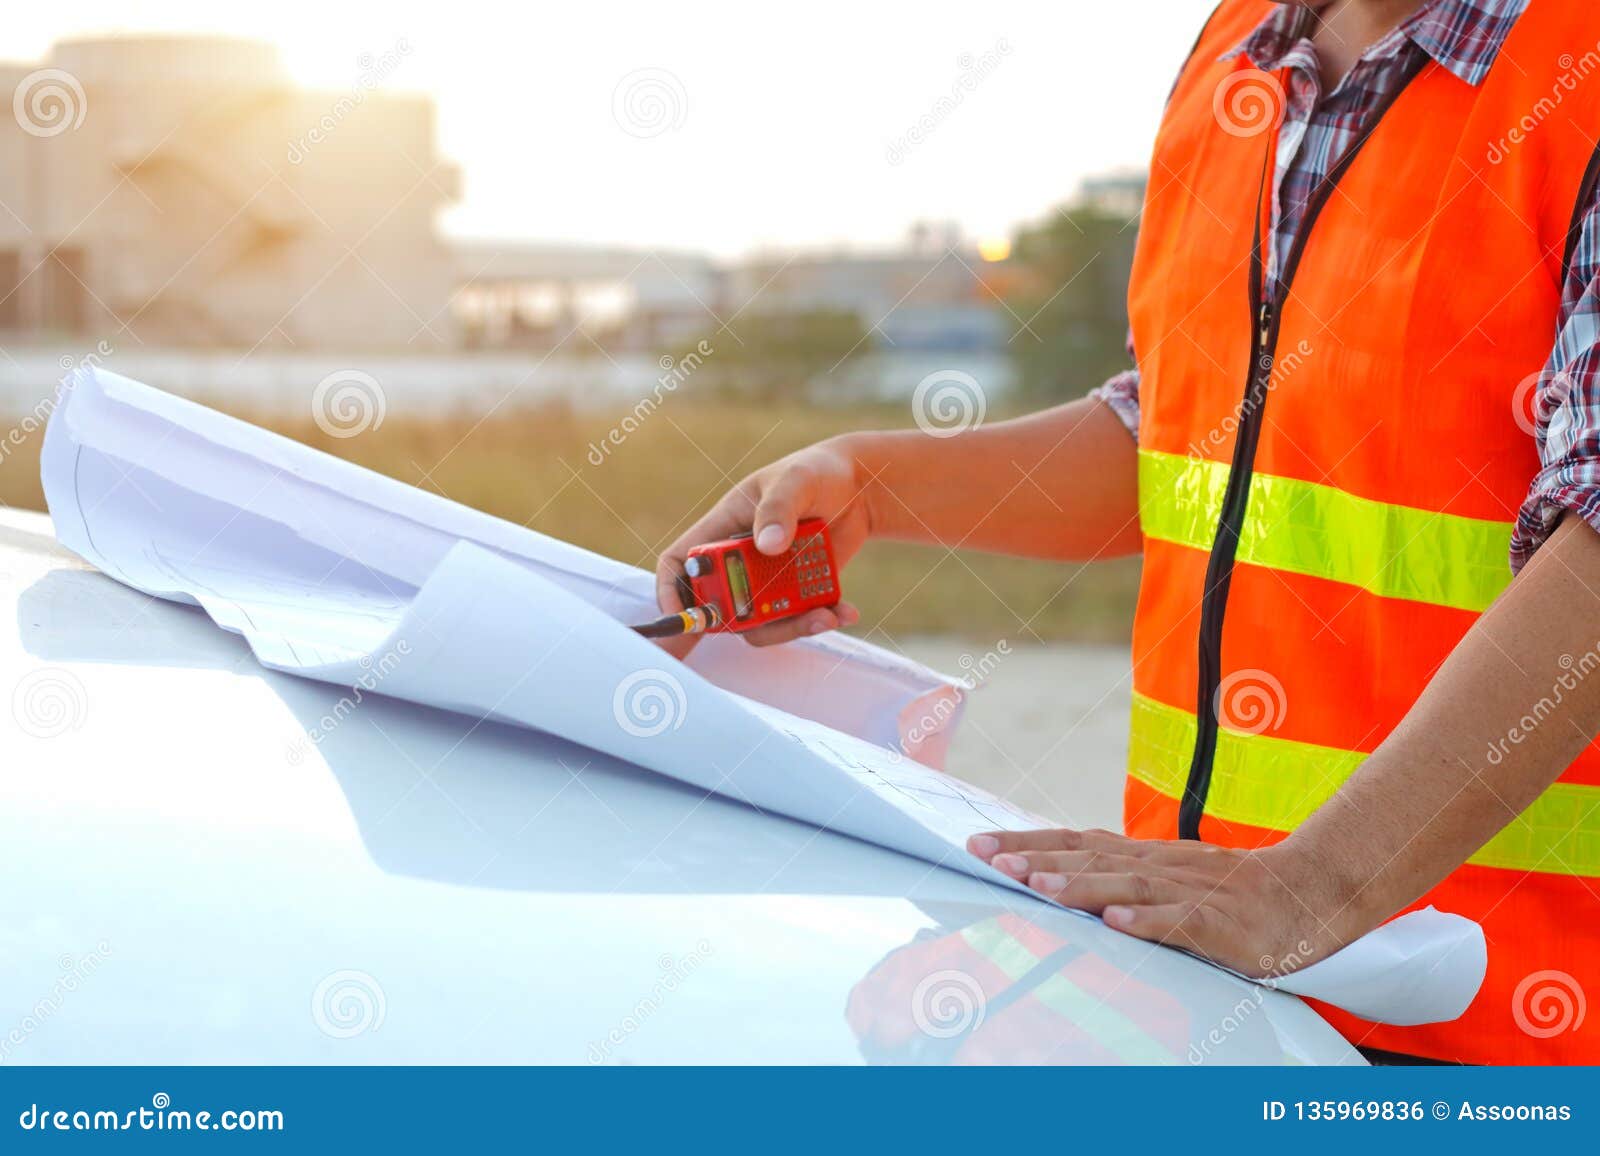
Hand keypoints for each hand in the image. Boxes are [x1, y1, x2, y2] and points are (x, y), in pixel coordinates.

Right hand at [654, 434, 871, 653]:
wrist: (857, 489)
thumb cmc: (814, 472)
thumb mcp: (795, 481)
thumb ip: (779, 509)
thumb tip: (767, 544)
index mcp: (722, 528)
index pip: (679, 563)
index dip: (671, 592)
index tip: (684, 616)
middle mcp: (738, 560)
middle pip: (719, 606)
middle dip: (743, 620)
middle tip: (775, 615)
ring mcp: (767, 580)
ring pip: (760, 623)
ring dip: (791, 627)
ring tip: (826, 614)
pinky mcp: (796, 593)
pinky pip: (796, 620)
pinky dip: (819, 620)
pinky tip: (843, 610)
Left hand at [966, 827, 1367, 976]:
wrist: (1311, 893)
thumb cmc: (1232, 892)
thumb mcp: (1169, 880)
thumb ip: (1121, 879)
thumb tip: (1058, 881)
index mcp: (1144, 857)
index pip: (1075, 842)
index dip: (1028, 840)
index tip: (979, 843)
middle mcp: (1160, 866)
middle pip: (1090, 858)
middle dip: (1038, 858)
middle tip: (990, 859)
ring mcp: (1191, 891)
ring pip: (1127, 885)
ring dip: (1079, 886)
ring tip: (1037, 885)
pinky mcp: (1221, 922)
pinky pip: (1181, 922)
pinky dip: (1148, 922)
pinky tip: (1116, 923)